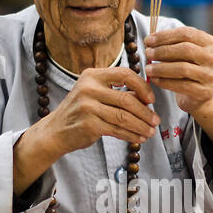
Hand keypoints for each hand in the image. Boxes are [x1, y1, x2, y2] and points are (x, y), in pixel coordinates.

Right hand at [40, 66, 159, 153]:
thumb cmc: (80, 112)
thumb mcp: (96, 95)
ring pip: (124, 117)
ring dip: (141, 126)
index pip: (125, 74)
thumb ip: (119, 93)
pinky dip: (131, 135)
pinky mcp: (89, 124)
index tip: (151, 99)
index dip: (142, 86)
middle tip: (156, 120)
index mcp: (93, 75)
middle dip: (145, 112)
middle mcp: (89, 88)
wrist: (56, 131)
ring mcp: (88, 107)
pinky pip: (117, 130)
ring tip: (150, 132)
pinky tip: (138, 138)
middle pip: (126, 99)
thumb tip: (147, 99)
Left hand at [143, 26, 212, 118]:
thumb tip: (149, 41)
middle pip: (185, 49)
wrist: (199, 94)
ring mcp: (210, 75)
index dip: (164, 36)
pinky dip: (165, 82)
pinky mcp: (204, 91)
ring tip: (148, 69)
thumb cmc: (186, 68)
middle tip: (147, 54)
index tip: (148, 41)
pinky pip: (182, 86)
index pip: (185, 33)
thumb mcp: (181, 53)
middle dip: (162, 51)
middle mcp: (212, 57)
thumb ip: (169, 44)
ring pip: (183, 68)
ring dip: (161, 68)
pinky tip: (154, 80)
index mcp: (208, 42)